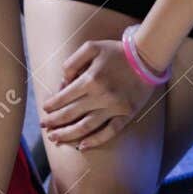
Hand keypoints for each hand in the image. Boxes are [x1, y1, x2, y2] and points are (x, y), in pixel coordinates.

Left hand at [38, 38, 158, 149]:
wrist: (147, 57)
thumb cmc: (117, 51)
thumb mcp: (92, 47)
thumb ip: (73, 62)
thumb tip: (63, 82)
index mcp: (90, 79)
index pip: (64, 97)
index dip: (52, 105)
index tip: (44, 110)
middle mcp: (101, 96)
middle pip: (71, 114)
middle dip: (54, 122)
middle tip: (44, 127)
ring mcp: (114, 107)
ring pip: (86, 126)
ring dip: (68, 134)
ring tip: (56, 139)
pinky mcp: (126, 114)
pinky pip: (109, 131)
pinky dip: (95, 140)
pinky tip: (82, 146)